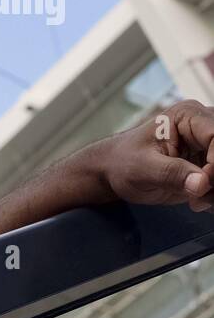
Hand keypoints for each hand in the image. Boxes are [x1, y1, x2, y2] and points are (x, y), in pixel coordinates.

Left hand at [96, 99, 213, 211]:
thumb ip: (172, 174)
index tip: (204, 183)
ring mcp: (211, 146)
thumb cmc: (122, 162)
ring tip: (195, 201)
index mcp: (188, 116)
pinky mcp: (211, 164)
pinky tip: (198, 202)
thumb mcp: (142, 168)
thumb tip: (202, 183)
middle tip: (199, 196)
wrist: (113, 172)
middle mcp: (204, 126)